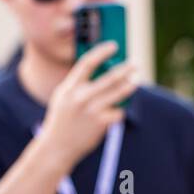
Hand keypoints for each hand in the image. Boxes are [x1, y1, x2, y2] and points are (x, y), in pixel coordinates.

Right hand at [36, 42, 137, 172]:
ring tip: (137, 79)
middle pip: (109, 77)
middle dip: (125, 68)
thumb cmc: (63, 119)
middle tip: (135, 63)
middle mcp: (80, 97)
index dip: (101, 52)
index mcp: (69, 88)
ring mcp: (91, 110)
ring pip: (119, 92)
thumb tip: (104, 69)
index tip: (114, 45)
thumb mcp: (63, 98)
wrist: (57, 147)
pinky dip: (120, 109)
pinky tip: (116, 111)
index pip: (87, 63)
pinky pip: (118, 111)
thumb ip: (79, 84)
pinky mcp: (101, 123)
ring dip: (131, 84)